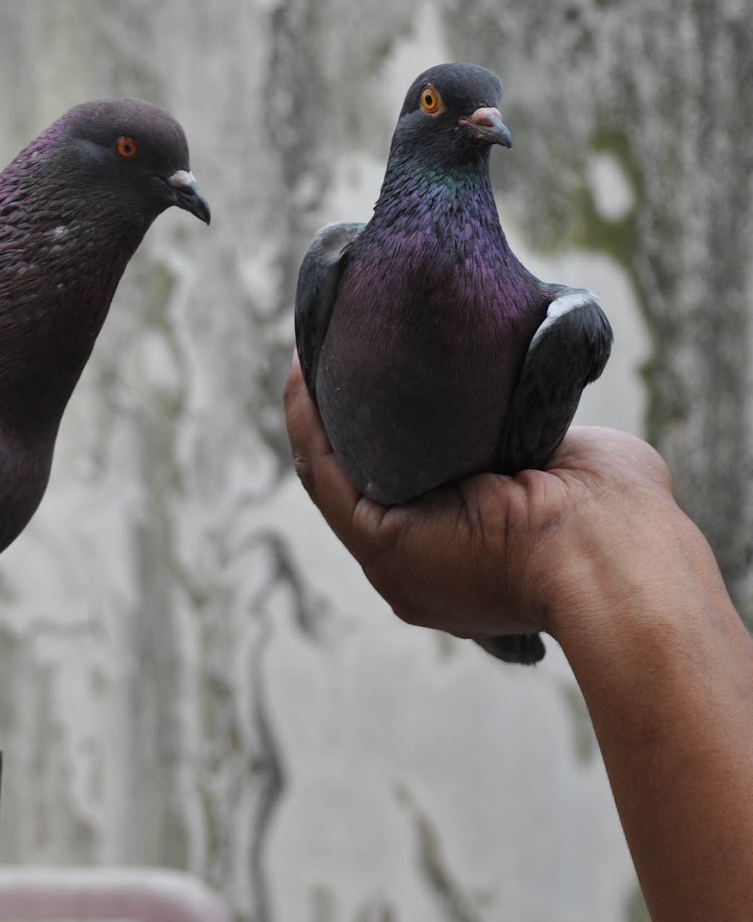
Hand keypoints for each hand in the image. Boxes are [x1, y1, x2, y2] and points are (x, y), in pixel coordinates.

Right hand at [283, 356, 679, 645]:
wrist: (614, 556)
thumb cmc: (619, 517)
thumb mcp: (577, 466)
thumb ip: (539, 441)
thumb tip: (524, 402)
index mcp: (467, 561)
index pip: (408, 491)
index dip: (387, 435)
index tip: (382, 380)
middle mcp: (419, 571)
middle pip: (359, 482)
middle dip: (339, 418)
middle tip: (333, 355)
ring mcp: (392, 563)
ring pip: (332, 477)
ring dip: (313, 413)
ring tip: (308, 351)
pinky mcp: (380, 544)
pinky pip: (325, 475)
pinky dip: (307, 421)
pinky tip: (303, 369)